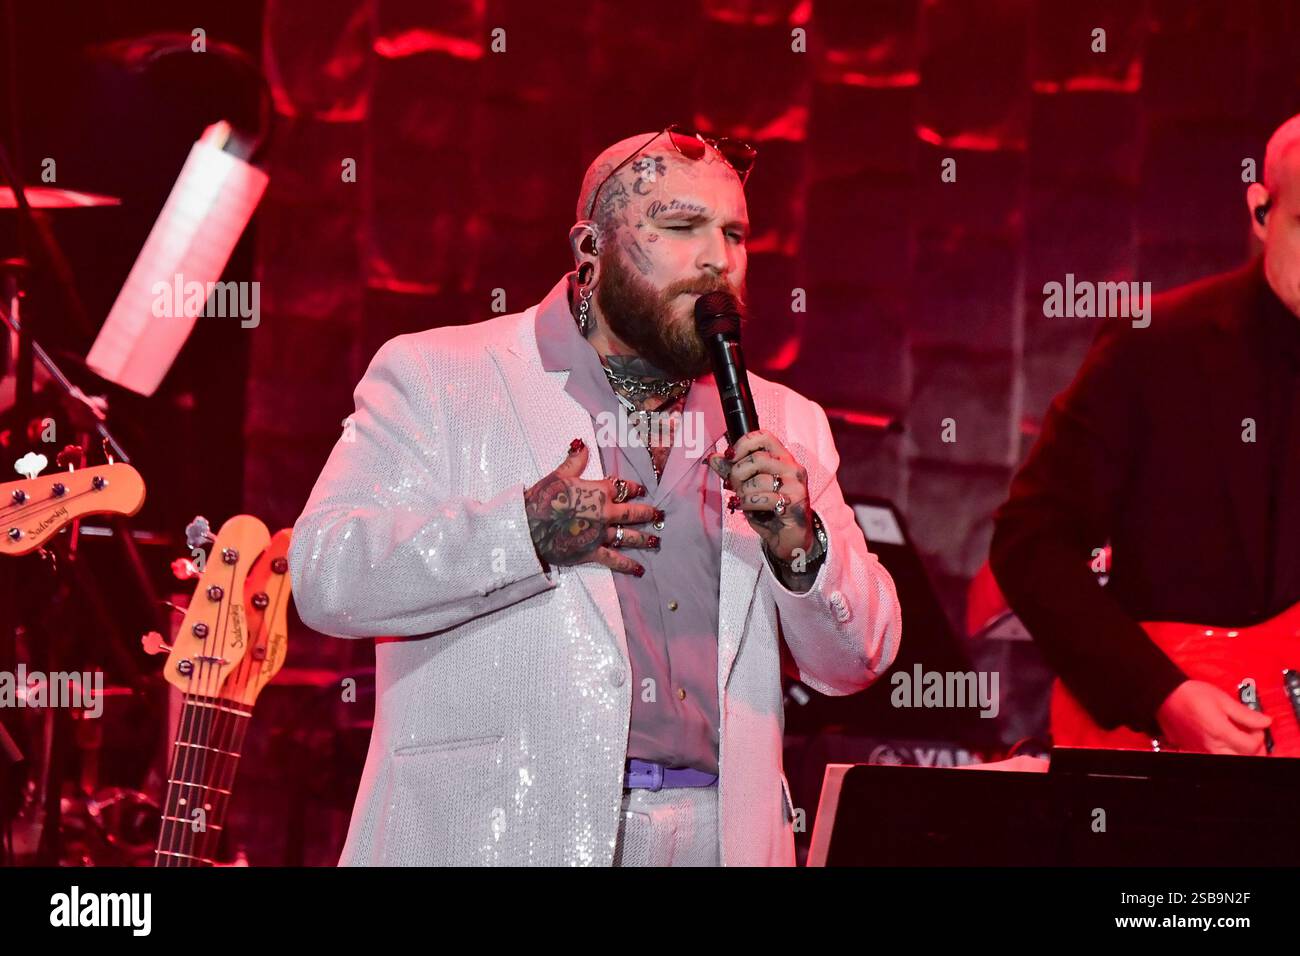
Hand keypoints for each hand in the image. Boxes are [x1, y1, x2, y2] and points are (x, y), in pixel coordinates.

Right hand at [524, 438, 661, 576]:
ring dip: (643, 538)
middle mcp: (605, 513)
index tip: (641, 489)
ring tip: (655, 540)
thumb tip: (581, 443)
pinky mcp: (592, 552)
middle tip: (660, 514)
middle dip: (647, 513)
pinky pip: (614, 559)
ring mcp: (600, 534)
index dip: (633, 488)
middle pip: (632, 513)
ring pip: (628, 536)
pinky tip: (639, 570)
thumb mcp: (558, 475)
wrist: (529, 526)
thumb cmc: (543, 498)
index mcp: (598, 492)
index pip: (621, 487)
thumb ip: (575, 461)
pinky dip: (627, 565)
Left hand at [706, 428, 812, 562]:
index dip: (743, 444)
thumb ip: (732, 472)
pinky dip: (748, 503)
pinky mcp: (794, 502)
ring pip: (758, 480)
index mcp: (782, 459)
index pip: (764, 436)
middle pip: (757, 459)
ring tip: (741, 500)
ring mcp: (795, 485)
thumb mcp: (747, 488)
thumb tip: (713, 458)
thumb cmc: (769, 511)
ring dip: (742, 492)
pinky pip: (763, 498)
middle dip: (738, 473)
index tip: (731, 457)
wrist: (789, 538)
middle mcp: (792, 468)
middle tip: (733, 486)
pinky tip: (746, 508)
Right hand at [1155, 680, 1271, 754]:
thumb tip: (1264, 721)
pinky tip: (1223, 740)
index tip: (1257, 725)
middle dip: (1253, 748)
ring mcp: (1202, 750)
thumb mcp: (1222, 699)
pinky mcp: (1194, 751)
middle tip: (1253, 735)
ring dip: (1239, 751)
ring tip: (1239, 738)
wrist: (1163, 696)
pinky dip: (1225, 751)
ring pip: (1230, 759)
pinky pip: (1215, 757)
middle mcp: (1211, 746)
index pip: (1252, 746)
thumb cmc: (1189, 694)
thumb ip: (1245, 713)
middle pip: (1244, 757)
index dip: (1259, 736)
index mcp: (1220, 732)